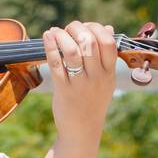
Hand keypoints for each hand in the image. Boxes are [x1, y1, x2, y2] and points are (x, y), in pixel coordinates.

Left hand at [42, 21, 116, 141]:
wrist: (82, 130)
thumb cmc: (92, 101)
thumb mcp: (106, 80)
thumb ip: (107, 55)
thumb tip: (109, 28)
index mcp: (109, 73)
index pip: (109, 42)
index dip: (97, 28)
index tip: (86, 27)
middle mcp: (97, 77)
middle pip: (90, 43)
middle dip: (77, 28)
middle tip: (68, 28)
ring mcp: (80, 84)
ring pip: (72, 52)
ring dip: (62, 36)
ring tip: (55, 32)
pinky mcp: (64, 90)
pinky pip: (57, 64)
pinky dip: (51, 47)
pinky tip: (47, 37)